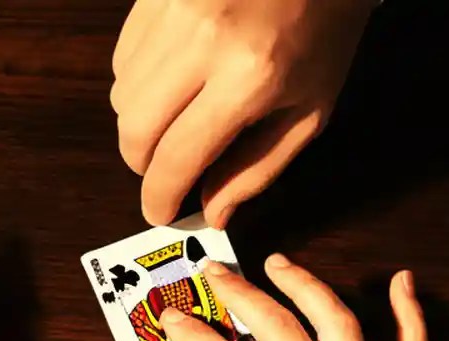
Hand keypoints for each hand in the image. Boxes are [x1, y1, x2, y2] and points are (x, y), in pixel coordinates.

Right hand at [110, 0, 375, 227]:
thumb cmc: (327, 27)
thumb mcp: (311, 107)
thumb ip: (259, 166)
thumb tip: (213, 213)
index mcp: (250, 76)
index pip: (177, 157)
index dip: (161, 197)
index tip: (161, 213)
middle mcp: (202, 40)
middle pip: (134, 130)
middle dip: (143, 165)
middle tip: (165, 172)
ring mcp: (172, 9)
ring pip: (121, 94)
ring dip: (141, 122)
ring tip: (177, 117)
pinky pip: (123, 56)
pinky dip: (139, 81)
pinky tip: (173, 77)